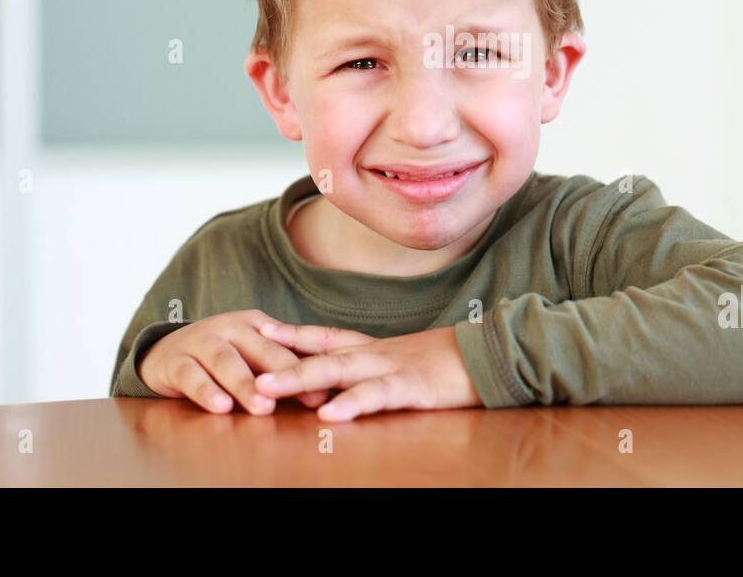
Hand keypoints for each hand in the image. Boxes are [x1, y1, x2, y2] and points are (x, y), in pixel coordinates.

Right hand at [136, 309, 330, 414]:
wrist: (164, 352)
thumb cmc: (221, 355)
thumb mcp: (251, 351)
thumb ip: (280, 364)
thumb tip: (323, 388)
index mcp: (255, 324)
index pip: (286, 344)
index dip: (308, 366)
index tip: (327, 391)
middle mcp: (229, 327)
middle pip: (261, 349)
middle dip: (284, 373)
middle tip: (307, 397)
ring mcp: (200, 342)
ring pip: (226, 361)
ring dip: (246, 385)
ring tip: (264, 407)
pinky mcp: (175, 362)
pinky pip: (192, 376)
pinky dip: (207, 391)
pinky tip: (221, 407)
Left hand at [253, 322, 482, 421]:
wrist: (497, 353)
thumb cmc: (455, 363)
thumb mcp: (411, 362)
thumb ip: (381, 370)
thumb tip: (350, 385)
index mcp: (378, 347)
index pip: (327, 335)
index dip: (293, 332)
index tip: (260, 327)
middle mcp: (378, 353)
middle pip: (321, 352)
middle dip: (282, 357)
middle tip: (245, 361)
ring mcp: (394, 367)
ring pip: (338, 370)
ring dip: (300, 378)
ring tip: (267, 388)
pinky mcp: (413, 387)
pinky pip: (376, 395)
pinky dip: (351, 404)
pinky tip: (330, 415)